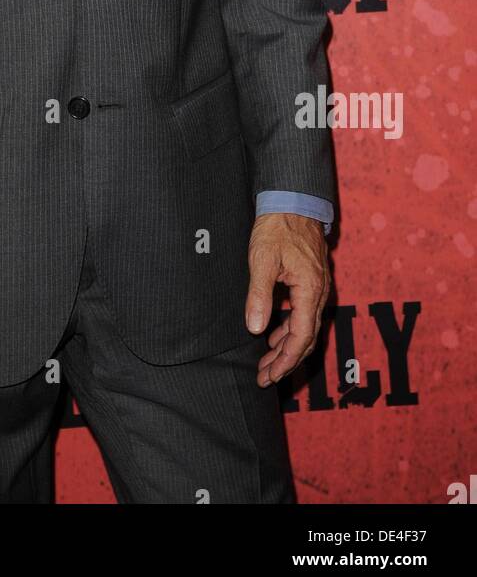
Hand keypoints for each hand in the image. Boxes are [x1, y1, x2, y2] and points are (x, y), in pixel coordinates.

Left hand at [245, 213, 330, 387]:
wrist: (293, 199)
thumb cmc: (277, 226)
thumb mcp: (262, 260)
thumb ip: (259, 295)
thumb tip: (256, 328)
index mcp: (310, 290)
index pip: (301, 337)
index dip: (285, 361)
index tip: (268, 376)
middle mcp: (320, 292)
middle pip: (306, 338)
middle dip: (286, 360)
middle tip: (264, 376)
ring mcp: (318, 286)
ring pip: (306, 327)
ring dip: (287, 346)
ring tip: (266, 360)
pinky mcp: (312, 280)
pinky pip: (305, 313)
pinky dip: (290, 328)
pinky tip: (274, 333)